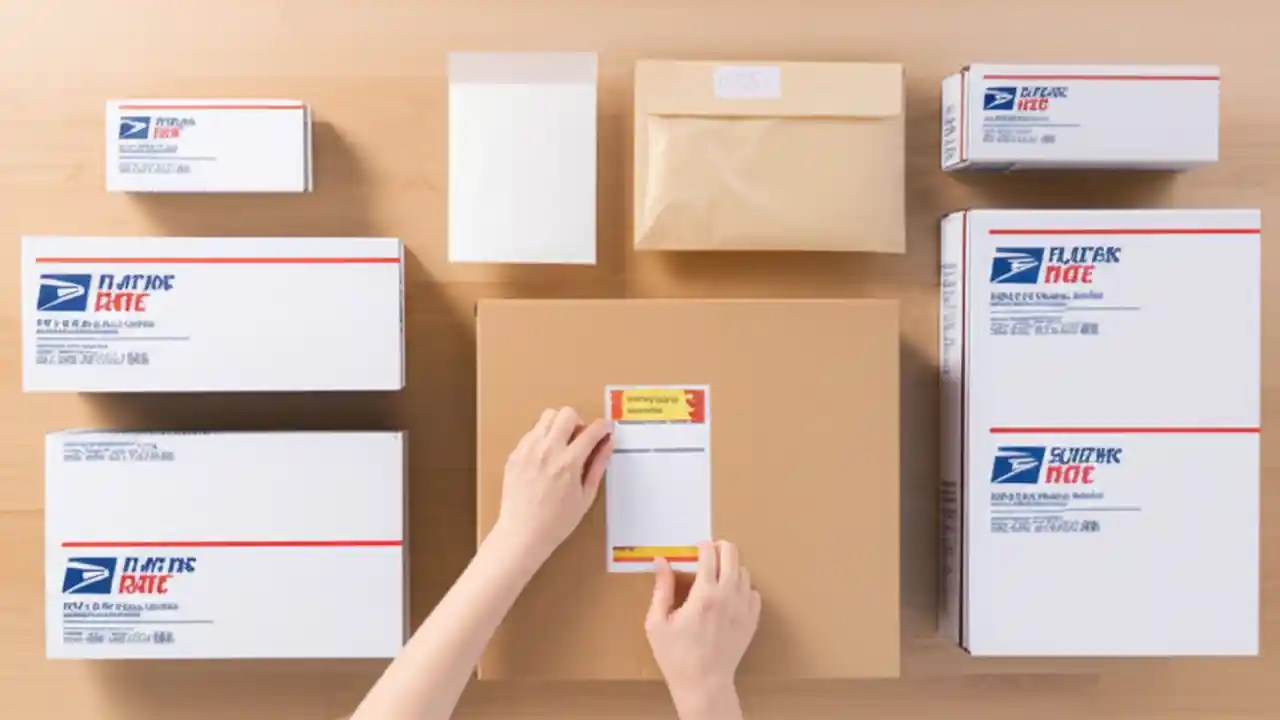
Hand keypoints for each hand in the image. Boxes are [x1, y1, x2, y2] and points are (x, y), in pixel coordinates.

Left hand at [493, 407, 612, 565]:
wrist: (522, 533)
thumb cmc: (556, 521)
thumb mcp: (585, 496)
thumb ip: (598, 465)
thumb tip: (607, 443)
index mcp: (568, 462)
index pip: (592, 430)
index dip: (603, 427)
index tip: (605, 429)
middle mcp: (547, 450)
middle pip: (566, 413)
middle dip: (578, 422)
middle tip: (580, 439)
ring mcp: (528, 450)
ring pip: (546, 417)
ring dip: (558, 425)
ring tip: (561, 446)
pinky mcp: (515, 454)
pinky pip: (531, 433)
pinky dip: (542, 437)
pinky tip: (545, 457)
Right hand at [646, 541, 761, 719]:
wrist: (704, 684)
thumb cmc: (676, 656)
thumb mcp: (658, 622)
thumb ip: (661, 588)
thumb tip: (661, 561)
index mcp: (704, 595)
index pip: (709, 554)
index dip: (702, 545)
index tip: (695, 547)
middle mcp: (728, 597)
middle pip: (732, 554)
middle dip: (720, 548)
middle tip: (709, 554)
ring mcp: (744, 609)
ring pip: (744, 571)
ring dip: (731, 567)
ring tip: (717, 576)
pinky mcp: (752, 621)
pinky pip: (754, 592)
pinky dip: (743, 587)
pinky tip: (730, 595)